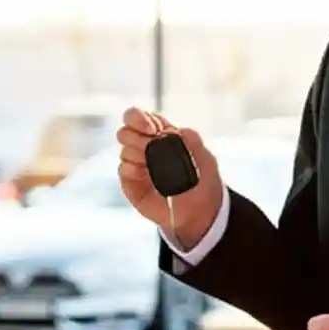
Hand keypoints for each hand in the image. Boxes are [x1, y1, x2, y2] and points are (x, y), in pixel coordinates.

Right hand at [117, 107, 223, 247]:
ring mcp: (137, 166)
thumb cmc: (202, 182)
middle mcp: (145, 148)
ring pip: (123, 150)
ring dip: (137, 153)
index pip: (139, 118)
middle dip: (135, 136)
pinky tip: (145, 175)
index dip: (139, 118)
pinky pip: (123, 169)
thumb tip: (174, 130)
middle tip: (150, 145)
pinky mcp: (132, 183)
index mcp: (161, 136)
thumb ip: (192, 140)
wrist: (199, 212)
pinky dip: (132, 169)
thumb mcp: (205, 158)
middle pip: (125, 131)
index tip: (152, 129)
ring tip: (151, 164)